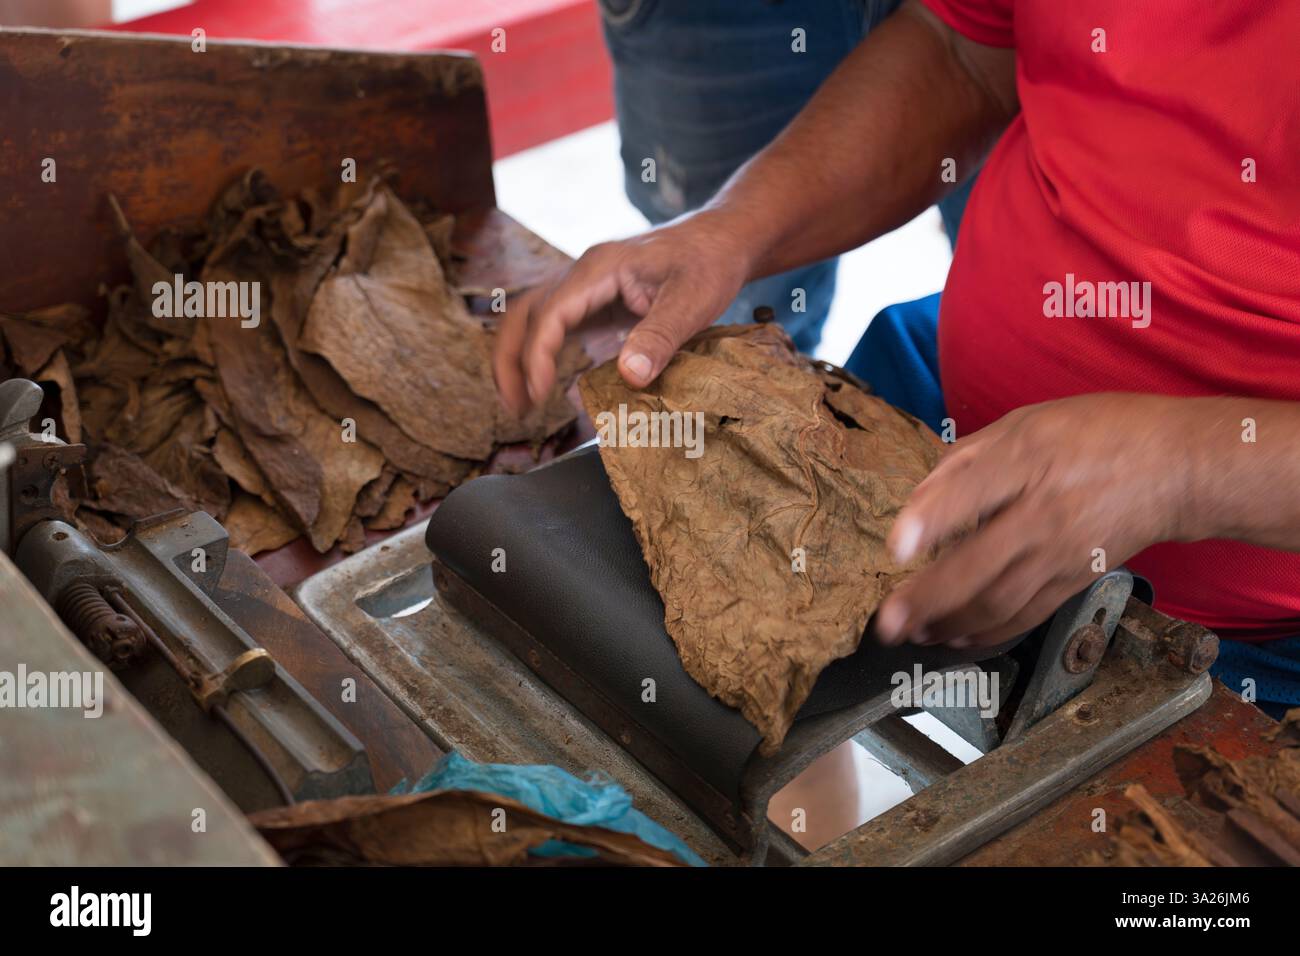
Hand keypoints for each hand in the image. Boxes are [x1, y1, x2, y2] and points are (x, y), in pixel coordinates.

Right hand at [492, 211, 754, 415]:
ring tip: (520, 402)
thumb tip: (630, 377)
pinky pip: (554, 324)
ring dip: (518, 357)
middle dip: (510, 360)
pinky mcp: (594, 299)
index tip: (538, 394)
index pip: (550, 313)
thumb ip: (660, 337)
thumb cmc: (709, 263)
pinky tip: (544, 383)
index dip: (537, 355)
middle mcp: (583, 273)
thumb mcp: (693, 301)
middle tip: (515, 408)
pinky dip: (541, 353)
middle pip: (525, 313)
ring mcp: (586, 285)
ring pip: (533, 317)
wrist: (722, 240)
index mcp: (600, 268)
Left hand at [874, 393, 1196, 647]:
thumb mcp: (1027, 422)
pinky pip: (1026, 617)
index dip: (932, 519)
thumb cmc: (1095, 436)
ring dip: (950, 625)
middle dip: (928, 599)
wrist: (1177, 468)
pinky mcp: (1074, 581)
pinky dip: (988, 635)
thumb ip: (967, 458)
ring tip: (911, 633)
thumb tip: (917, 498)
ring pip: (1000, 602)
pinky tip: (958, 640)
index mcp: (1027, 461)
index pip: (973, 490)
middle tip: (887, 622)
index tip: (896, 545)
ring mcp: (1060, 554)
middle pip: (979, 564)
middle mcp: (1043, 514)